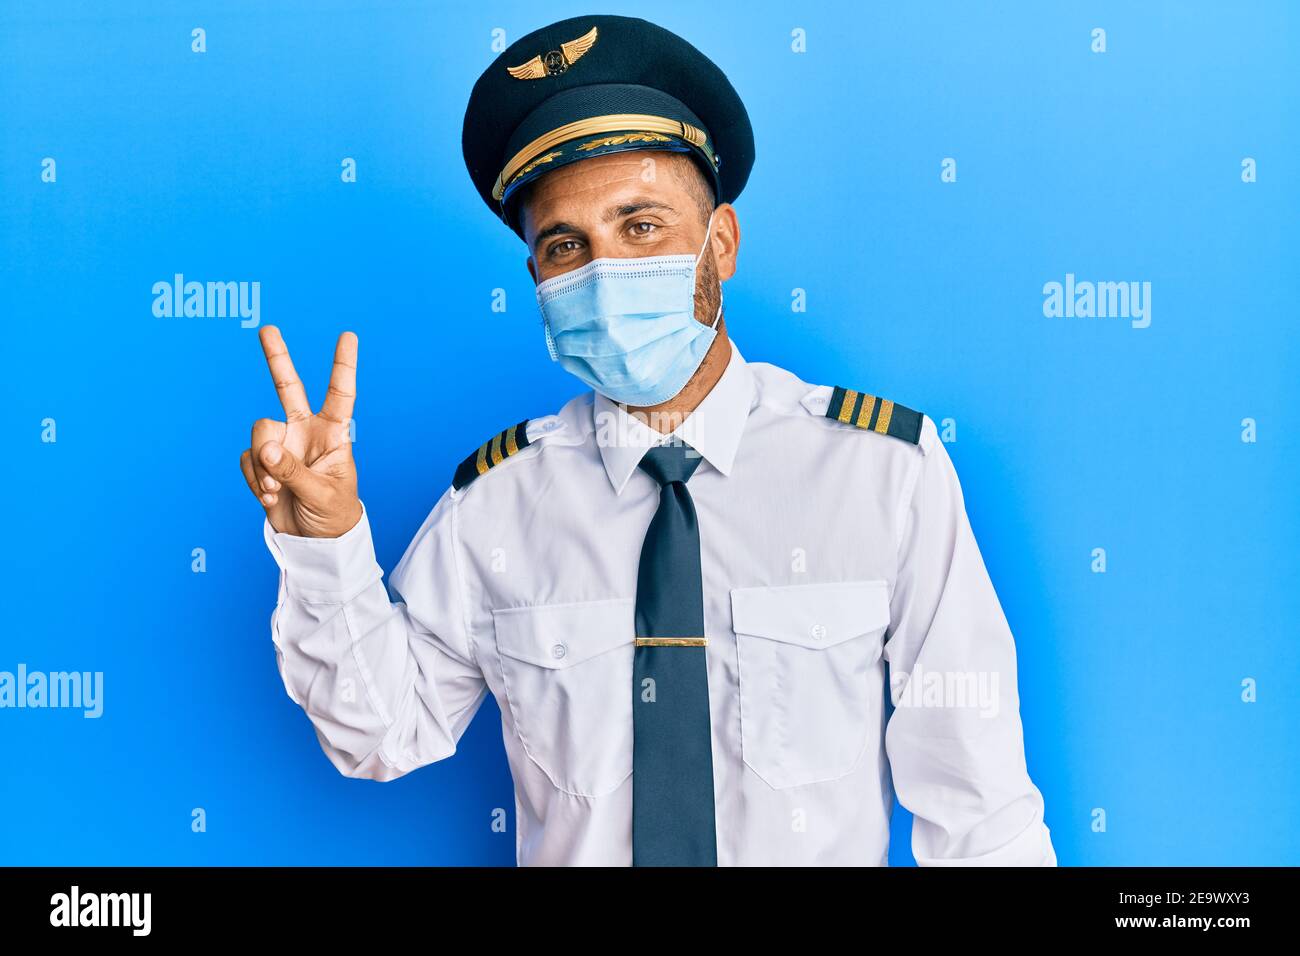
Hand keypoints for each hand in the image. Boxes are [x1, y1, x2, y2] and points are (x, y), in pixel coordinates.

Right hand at [239, 326, 362, 537]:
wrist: (315, 542)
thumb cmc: (334, 515)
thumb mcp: (322, 494)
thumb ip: (294, 471)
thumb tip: (266, 448)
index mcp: (334, 434)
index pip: (340, 394)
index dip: (342, 365)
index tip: (348, 336)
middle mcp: (306, 432)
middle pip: (288, 388)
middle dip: (277, 359)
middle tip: (267, 329)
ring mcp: (282, 445)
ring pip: (259, 432)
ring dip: (263, 462)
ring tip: (276, 488)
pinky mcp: (262, 463)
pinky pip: (248, 459)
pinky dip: (255, 479)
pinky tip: (269, 496)